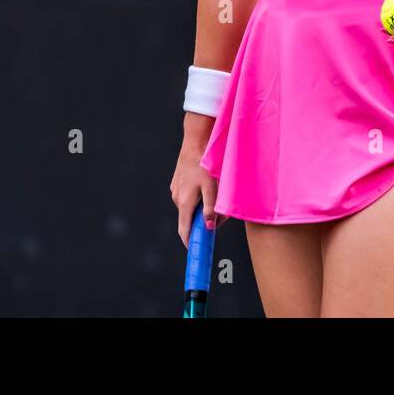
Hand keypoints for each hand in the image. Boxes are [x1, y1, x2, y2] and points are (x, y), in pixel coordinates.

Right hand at [170, 124, 225, 248]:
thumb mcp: (213, 187)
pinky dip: (197, 197)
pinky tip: (207, 186)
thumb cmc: (206, 164)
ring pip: (190, 207)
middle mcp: (177, 198)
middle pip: (189, 219)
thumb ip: (211, 208)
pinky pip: (188, 196)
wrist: (196, 142)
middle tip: (218, 218)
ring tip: (215, 195)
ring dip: (201, 207)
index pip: (184, 231)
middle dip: (202, 222)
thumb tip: (209, 227)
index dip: (190, 243)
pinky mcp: (178, 182)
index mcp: (184, 202)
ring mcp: (176, 190)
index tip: (197, 253)